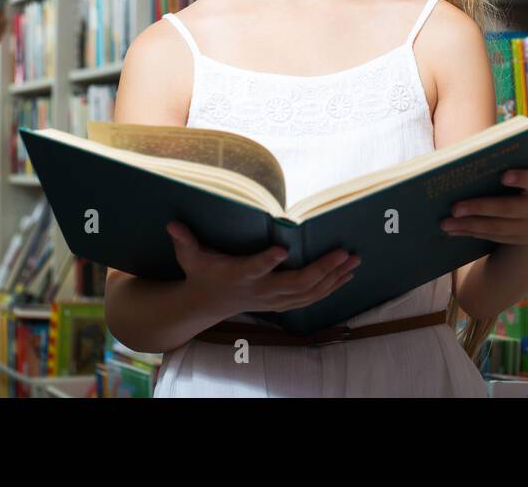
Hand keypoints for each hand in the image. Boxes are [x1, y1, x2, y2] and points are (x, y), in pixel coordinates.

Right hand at [166, 221, 360, 319]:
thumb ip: (184, 241)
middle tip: (345, 253)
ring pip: (308, 294)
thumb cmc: (201, 272)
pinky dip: (331, 287)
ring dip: (334, 278)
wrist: (206, 304)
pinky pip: (311, 298)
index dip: (267, 261)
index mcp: (239, 276)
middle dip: (322, 269)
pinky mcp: (282, 303)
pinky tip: (348, 275)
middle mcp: (260, 290)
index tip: (282, 248)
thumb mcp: (189, 257)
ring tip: (355, 262)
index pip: (254, 269)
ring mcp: (273, 300)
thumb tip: (172, 223)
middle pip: (295, 284)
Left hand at [440, 162, 527, 246]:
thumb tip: (473, 158)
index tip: (504, 175)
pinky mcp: (520, 240)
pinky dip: (472, 233)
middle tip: (454, 208)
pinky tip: (453, 229)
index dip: (521, 179)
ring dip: (469, 226)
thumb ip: (513, 163)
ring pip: (497, 228)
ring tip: (445, 223)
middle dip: (479, 208)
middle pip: (508, 209)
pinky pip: (493, 237)